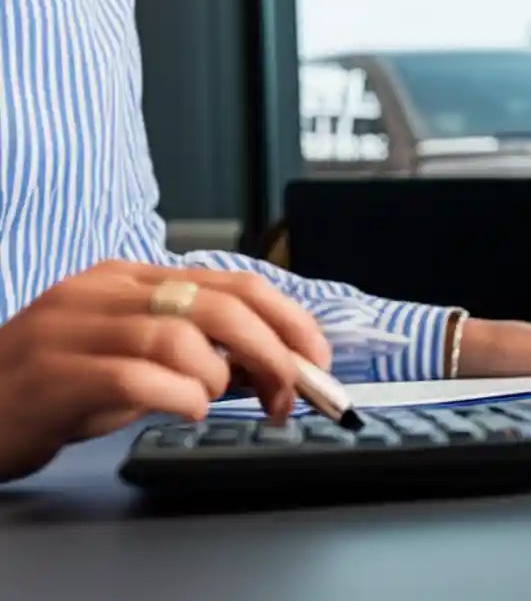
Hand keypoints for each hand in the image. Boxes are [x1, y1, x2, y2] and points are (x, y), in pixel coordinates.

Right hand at [0, 261, 329, 480]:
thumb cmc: (56, 386)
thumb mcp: (133, 355)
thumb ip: (195, 350)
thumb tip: (269, 365)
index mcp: (130, 279)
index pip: (234, 283)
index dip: (289, 320)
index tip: (316, 360)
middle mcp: (104, 292)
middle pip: (219, 305)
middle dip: (271, 353)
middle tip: (288, 395)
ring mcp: (75, 329)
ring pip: (180, 337)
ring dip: (217, 379)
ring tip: (207, 401)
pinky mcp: (54, 374)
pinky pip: (137, 378)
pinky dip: (178, 398)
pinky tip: (181, 411)